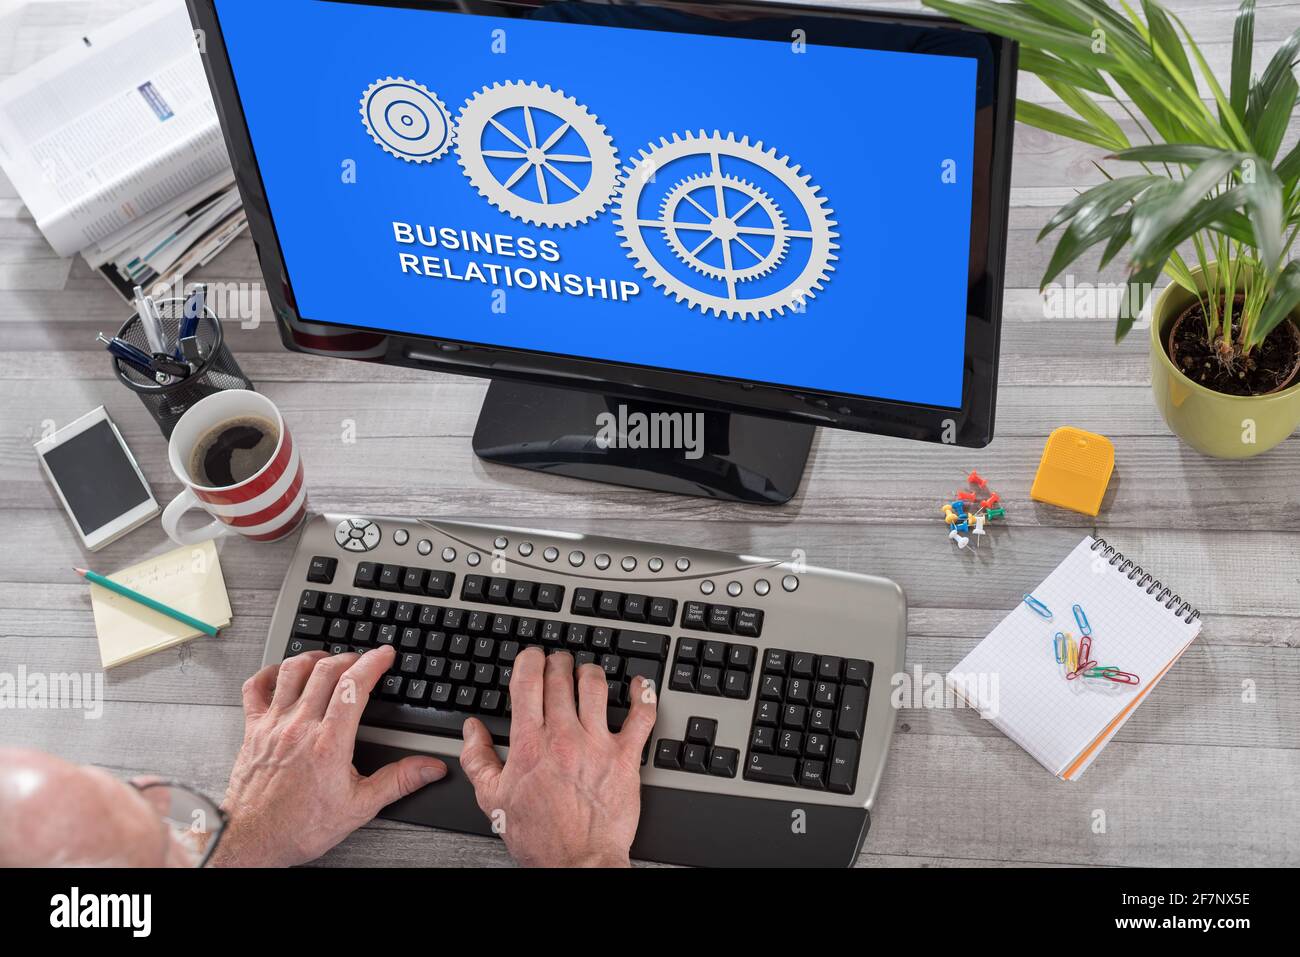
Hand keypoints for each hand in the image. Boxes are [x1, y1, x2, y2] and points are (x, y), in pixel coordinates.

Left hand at [212, 646, 446, 866]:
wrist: (253, 840)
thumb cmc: (299, 826)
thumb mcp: (359, 807)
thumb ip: (398, 781)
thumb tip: (429, 768)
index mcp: (328, 743)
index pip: (354, 686)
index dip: (373, 663)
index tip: (384, 655)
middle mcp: (299, 727)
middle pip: (325, 670)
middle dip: (349, 657)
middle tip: (362, 660)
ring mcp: (273, 725)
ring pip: (291, 671)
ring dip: (313, 658)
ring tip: (328, 660)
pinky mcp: (252, 730)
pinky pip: (255, 687)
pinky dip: (268, 672)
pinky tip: (280, 673)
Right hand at [460, 648, 656, 866]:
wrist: (577, 864)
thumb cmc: (540, 837)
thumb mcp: (493, 800)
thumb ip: (477, 759)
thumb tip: (472, 730)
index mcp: (531, 744)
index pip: (529, 681)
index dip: (530, 659)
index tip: (532, 657)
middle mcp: (565, 737)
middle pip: (561, 677)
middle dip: (558, 662)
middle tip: (558, 663)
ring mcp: (598, 745)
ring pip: (596, 686)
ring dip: (590, 671)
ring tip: (587, 673)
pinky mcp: (627, 758)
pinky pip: (642, 716)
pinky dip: (643, 694)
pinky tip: (639, 684)